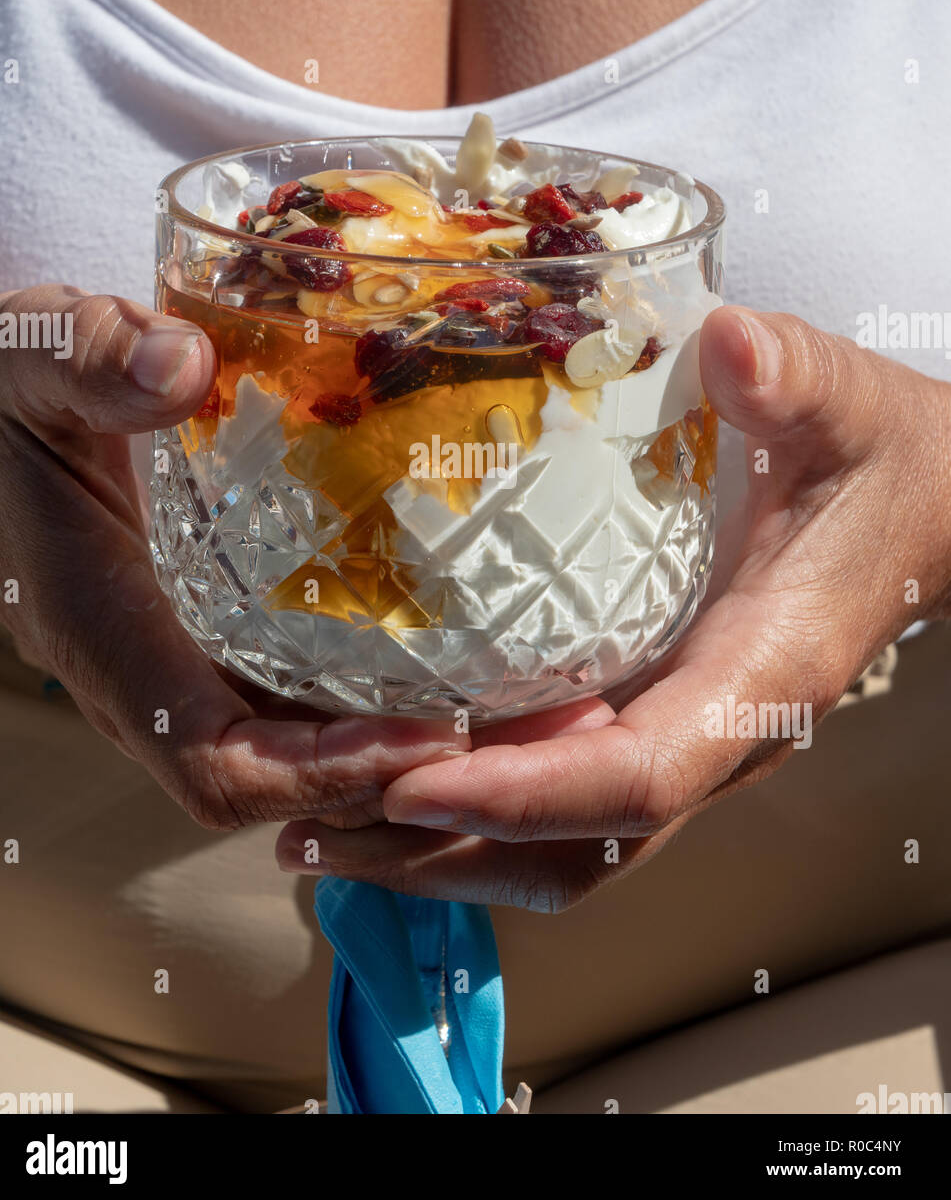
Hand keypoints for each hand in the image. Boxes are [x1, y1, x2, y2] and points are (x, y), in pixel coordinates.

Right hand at [0, 286, 467, 828]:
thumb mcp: (26, 356)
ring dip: (396, 742)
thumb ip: (86, 357)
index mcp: (107, 635)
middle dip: (393, 773)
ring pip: (295, 742)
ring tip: (521, 706)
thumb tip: (180, 367)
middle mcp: (152, 677)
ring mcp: (185, 661)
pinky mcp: (211, 632)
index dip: (319, 776)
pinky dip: (371, 691)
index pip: (215, 763)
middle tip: (520, 731)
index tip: (429, 740)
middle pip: (280, 778)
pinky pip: (296, 688)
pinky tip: (454, 647)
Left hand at [276, 306, 950, 906]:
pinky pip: (558, 803)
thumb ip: (794, 379)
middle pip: (575, 849)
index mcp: (758, 678)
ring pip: (562, 849)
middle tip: (310, 828)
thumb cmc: (879, 464)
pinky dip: (471, 810)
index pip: (638, 775)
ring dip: (441, 855)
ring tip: (314, 831)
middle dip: (445, 852)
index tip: (409, 784)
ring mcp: (681, 743)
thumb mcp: (846, 407)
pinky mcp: (652, 724)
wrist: (921, 511)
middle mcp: (715, 739)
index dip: (524, 792)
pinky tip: (384, 780)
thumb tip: (733, 345)